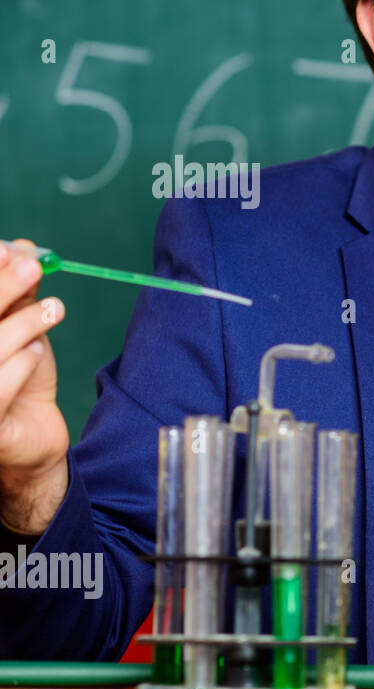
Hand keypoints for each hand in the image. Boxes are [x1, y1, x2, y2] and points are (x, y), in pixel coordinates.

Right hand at [0, 239, 69, 534]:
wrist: (31, 440)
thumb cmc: (18, 379)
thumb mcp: (18, 330)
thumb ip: (16, 295)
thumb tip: (21, 247)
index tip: (9, 250)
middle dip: (1, 287)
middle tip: (34, 266)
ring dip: (22, 323)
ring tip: (52, 311)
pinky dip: (22, 363)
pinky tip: (38, 353)